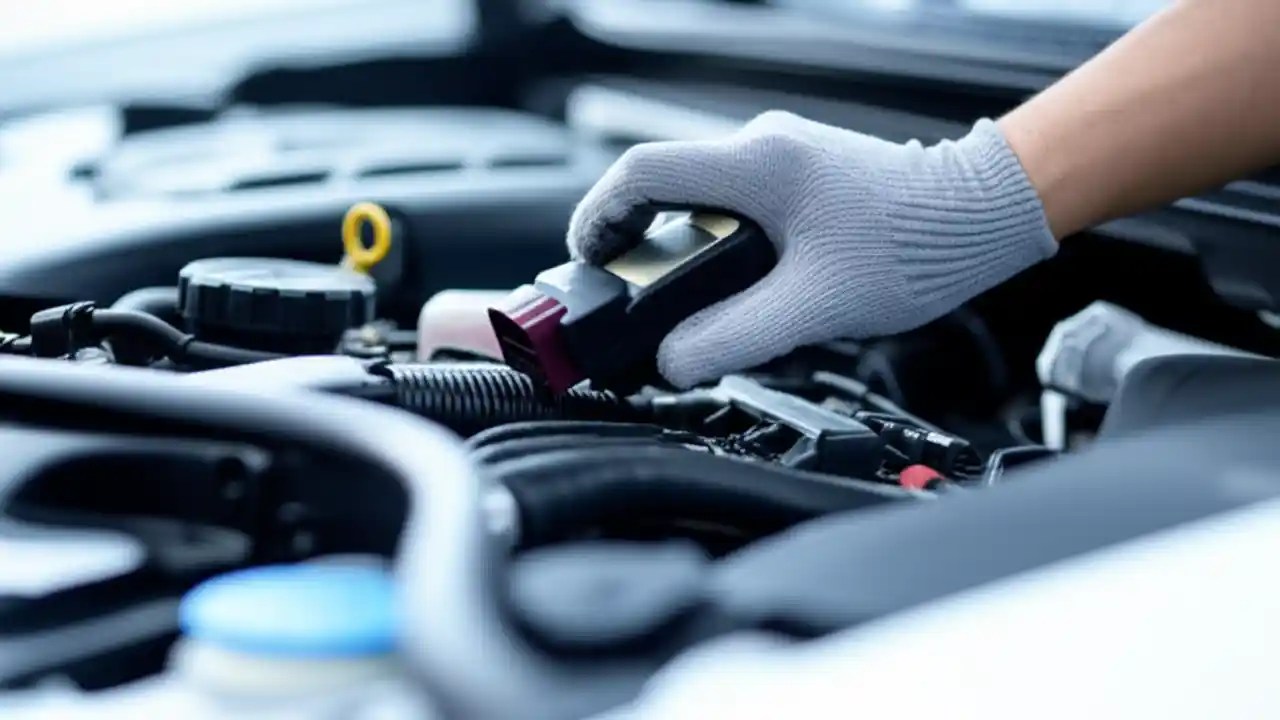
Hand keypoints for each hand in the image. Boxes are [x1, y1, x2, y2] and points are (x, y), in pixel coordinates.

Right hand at [567, 111, 1055, 387]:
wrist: (983, 218)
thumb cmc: (918, 245)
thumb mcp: (816, 308)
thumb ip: (734, 338)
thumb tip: (673, 362)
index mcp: (757, 164)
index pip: (640, 172)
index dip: (598, 217)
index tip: (587, 258)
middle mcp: (762, 149)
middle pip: (663, 187)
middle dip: (634, 242)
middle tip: (629, 295)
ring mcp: (781, 160)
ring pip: (698, 200)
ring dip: (679, 247)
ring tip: (683, 300)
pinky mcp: (799, 179)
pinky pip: (733, 206)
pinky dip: (716, 244)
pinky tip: (736, 285)